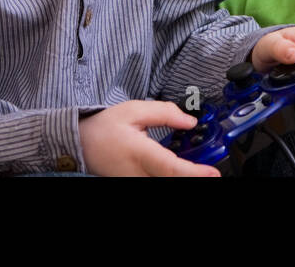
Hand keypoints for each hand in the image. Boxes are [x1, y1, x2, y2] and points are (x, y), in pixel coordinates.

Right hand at [78, 100, 221, 176]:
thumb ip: (164, 113)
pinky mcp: (136, 184)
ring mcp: (136, 183)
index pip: (170, 167)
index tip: (213, 174)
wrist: (81, 145)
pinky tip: (183, 168)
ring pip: (166, 183)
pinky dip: (173, 176)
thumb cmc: (106, 127)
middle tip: (212, 171)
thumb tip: (190, 121)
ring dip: (184, 176)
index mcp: (139, 153)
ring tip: (200, 169)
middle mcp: (138, 174)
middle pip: (172, 181)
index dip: (194, 173)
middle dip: (194, 177)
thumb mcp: (134, 110)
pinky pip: (159, 182)